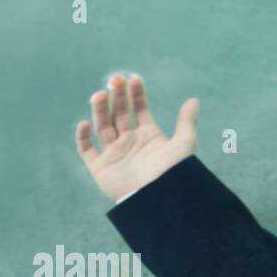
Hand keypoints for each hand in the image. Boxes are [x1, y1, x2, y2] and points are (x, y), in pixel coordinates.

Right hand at [76, 73, 197, 201]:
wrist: (159, 198)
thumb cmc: (174, 172)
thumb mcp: (184, 143)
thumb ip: (187, 121)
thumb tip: (193, 100)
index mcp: (149, 136)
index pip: (140, 110)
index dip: (137, 94)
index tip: (134, 78)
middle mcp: (130, 143)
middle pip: (119, 114)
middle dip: (117, 96)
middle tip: (115, 80)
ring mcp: (114, 154)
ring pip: (102, 126)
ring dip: (99, 110)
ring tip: (100, 95)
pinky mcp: (100, 168)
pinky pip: (86, 150)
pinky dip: (82, 137)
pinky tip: (85, 123)